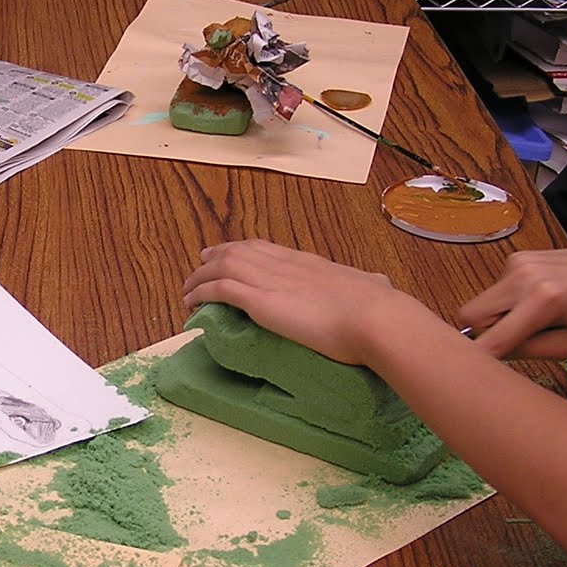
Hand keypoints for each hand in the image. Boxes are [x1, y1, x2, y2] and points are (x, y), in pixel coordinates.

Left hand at [182, 240, 409, 364]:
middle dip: (214, 258)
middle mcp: (284, 264)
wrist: (373, 317)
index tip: (229, 253)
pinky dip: (201, 293)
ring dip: (199, 277)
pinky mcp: (260, 301)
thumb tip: (381, 285)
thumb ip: (370, 285)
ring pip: (221, 267)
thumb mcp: (374, 288)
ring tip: (186, 290)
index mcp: (307, 262)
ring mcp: (270, 280)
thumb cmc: (377, 308)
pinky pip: (219, 290)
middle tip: (199, 265)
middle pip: (238, 252)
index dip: (243, 249)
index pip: (265, 248)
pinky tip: (190, 302)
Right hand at [457, 241, 566, 358]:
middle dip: (484, 332)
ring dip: (499, 315)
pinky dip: (509, 301)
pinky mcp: (517, 257)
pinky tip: (538, 300)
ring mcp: (518, 262)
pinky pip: (496, 289)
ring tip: (535, 317)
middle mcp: (523, 276)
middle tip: (514, 340)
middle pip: (470, 314)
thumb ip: (527, 352)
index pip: (491, 337)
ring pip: (482, 302)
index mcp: (542, 301)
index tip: (473, 371)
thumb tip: (492, 353)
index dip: (480, 357)